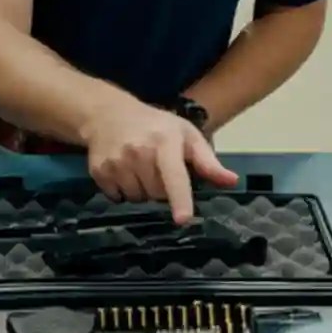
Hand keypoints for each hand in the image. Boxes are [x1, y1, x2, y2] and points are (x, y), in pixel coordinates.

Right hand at [81, 99, 238, 222]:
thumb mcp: (185, 134)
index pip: (174, 175)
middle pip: (157, 194)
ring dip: (142, 190)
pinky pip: (117, 197)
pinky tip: (123, 171)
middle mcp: (139, 152)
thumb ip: (207, 161)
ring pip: (137, 198)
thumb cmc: (155, 126)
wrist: (107, 114)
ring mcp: (116, 163)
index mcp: (164, 142)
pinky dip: (123, 191)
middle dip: (161, 188)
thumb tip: (231, 181)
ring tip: (139, 168)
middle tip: (157, 168)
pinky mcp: (99, 172)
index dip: (180, 198)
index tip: (183, 219)